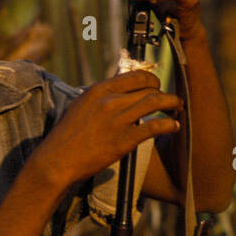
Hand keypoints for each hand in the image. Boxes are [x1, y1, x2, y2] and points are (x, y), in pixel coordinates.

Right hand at [35, 69, 183, 191]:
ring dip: (171, 104)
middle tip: (172, 99)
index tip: (156, 85)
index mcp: (99, 90)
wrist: (58, 160)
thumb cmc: (66, 136)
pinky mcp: (124, 140)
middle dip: (164, 93)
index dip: (151, 79)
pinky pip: (154, 127)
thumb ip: (100, 98)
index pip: (134, 76)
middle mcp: (110, 101)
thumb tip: (117, 92)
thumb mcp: (80, 106)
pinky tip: (173, 127)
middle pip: (148, 89)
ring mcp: (118, 120)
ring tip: (177, 108)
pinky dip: (168, 125)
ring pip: (155, 103)